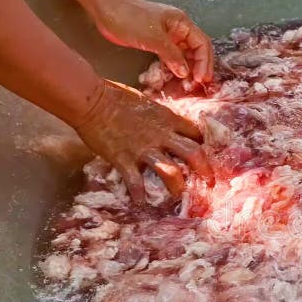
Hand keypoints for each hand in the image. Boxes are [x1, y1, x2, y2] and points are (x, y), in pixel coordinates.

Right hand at [75, 80, 213, 202]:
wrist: (92, 100)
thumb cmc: (118, 98)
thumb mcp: (148, 104)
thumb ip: (161, 119)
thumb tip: (169, 129)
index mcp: (168, 119)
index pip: (196, 134)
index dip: (203, 145)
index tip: (204, 154)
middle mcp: (161, 135)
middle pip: (194, 154)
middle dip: (205, 170)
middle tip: (210, 183)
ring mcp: (144, 149)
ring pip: (171, 171)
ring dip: (177, 186)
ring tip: (177, 195)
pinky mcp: (125, 159)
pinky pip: (135, 182)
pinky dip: (139, 195)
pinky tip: (140, 203)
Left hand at [80, 0, 213, 82]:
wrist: (107, 10)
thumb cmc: (129, 16)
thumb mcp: (154, 38)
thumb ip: (172, 56)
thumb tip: (185, 72)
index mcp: (182, 23)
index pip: (202, 44)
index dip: (204, 62)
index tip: (201, 78)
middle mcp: (178, 30)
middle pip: (195, 51)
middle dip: (198, 68)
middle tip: (196, 84)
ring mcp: (167, 38)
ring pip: (183, 57)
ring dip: (186, 71)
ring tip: (186, 85)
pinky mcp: (156, 44)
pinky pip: (170, 59)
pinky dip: (173, 69)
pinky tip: (173, 79)